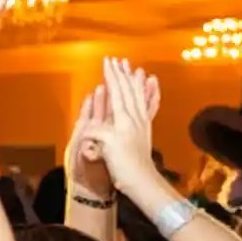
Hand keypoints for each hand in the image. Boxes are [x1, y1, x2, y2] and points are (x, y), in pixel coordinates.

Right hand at [82, 59, 161, 195]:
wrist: (140, 180)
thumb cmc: (122, 164)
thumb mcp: (106, 146)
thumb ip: (98, 131)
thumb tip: (89, 127)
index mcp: (123, 119)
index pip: (117, 91)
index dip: (112, 76)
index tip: (107, 62)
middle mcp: (134, 117)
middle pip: (128, 90)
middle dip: (122, 74)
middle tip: (118, 60)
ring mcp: (142, 122)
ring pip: (138, 95)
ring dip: (135, 81)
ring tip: (135, 68)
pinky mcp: (146, 129)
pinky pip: (149, 107)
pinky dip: (151, 94)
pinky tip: (152, 87)